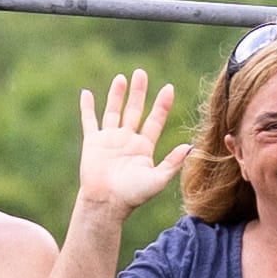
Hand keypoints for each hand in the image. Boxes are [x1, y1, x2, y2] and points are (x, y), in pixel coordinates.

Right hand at [66, 67, 176, 228]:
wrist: (107, 204)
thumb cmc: (133, 195)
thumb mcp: (157, 179)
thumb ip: (172, 162)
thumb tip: (190, 146)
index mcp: (143, 147)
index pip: (155, 120)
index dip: (162, 104)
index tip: (168, 88)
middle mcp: (127, 140)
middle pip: (134, 110)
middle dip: (138, 92)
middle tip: (141, 73)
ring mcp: (109, 139)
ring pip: (113, 111)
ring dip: (116, 95)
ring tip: (121, 78)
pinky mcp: (92, 142)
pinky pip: (89, 121)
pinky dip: (87, 107)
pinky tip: (86, 93)